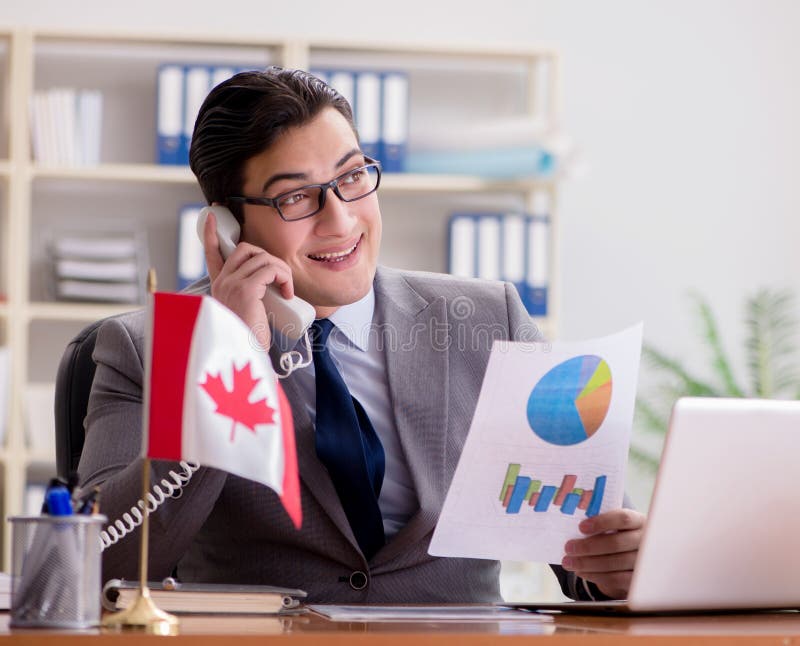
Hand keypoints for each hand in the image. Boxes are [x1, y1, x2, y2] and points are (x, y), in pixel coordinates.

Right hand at [202, 210, 293, 350]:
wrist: (246, 357)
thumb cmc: (251, 341)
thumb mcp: (250, 315)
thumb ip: (253, 299)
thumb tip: (273, 290)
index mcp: (219, 288)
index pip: (212, 254)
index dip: (212, 233)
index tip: (213, 216)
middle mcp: (221, 283)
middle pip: (245, 249)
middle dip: (267, 256)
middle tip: (279, 278)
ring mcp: (231, 284)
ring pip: (262, 257)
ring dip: (281, 270)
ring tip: (285, 290)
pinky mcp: (245, 289)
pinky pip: (271, 268)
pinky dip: (284, 277)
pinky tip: (286, 293)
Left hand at [561, 508, 645, 598]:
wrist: (633, 556)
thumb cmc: (618, 535)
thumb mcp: (614, 526)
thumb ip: (600, 524)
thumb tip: (573, 528)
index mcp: (638, 521)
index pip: (623, 518)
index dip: (601, 522)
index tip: (581, 527)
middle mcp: (646, 541)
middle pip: (616, 543)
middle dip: (588, 547)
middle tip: (568, 548)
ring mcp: (645, 562)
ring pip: (615, 563)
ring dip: (588, 563)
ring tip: (569, 562)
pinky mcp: (639, 579)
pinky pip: (616, 579)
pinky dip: (595, 576)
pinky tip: (582, 572)